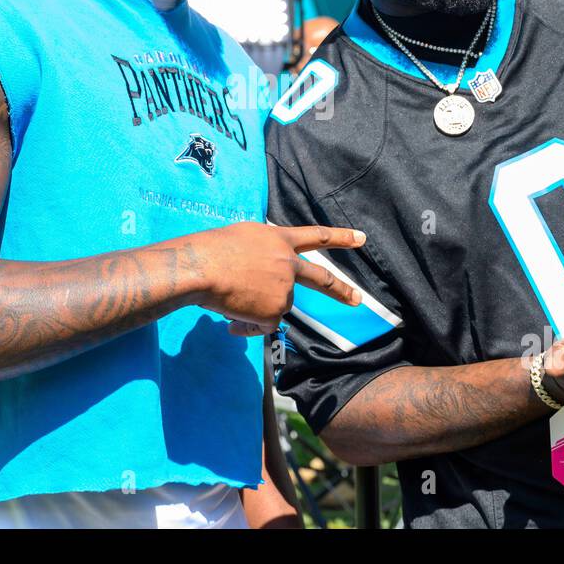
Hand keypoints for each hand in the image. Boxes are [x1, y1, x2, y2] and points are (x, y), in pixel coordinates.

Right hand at [189, 223, 365, 335]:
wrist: (202, 268)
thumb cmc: (213, 249)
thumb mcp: (244, 237)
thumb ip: (262, 250)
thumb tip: (262, 270)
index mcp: (279, 241)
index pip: (316, 236)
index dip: (340, 236)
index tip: (361, 238)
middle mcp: (287, 264)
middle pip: (320, 279)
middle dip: (341, 290)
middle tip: (357, 299)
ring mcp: (284, 289)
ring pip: (275, 305)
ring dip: (256, 308)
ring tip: (231, 299)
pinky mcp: (274, 312)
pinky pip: (263, 326)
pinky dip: (247, 327)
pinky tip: (232, 321)